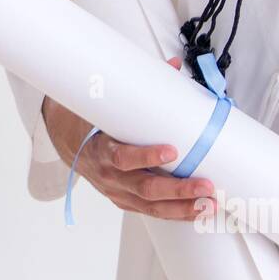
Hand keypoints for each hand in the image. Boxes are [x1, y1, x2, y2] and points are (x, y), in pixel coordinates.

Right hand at [43, 57, 216, 220]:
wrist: (70, 144)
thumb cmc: (93, 125)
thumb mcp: (109, 106)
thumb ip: (143, 87)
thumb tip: (175, 66)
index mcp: (101, 150)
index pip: (123, 157)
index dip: (146, 157)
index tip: (171, 151)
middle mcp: (110, 176)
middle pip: (145, 188)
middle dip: (178, 189)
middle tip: (205, 185)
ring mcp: (118, 192)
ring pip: (152, 206)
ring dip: (183, 207)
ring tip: (208, 204)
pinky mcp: (126, 202)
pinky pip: (152, 212)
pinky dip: (176, 213)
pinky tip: (198, 211)